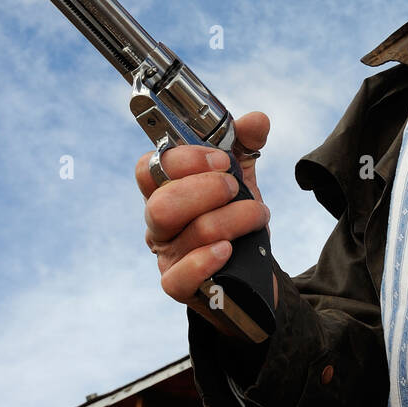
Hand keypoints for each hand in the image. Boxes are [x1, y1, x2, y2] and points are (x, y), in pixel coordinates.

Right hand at [135, 111, 276, 336]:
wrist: (255, 273)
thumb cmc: (236, 221)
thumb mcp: (241, 180)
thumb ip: (245, 147)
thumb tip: (256, 120)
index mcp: (166, 190)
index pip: (150, 168)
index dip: (185, 159)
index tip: (222, 160)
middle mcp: (159, 223)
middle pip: (164, 203)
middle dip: (210, 190)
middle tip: (237, 190)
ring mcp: (167, 256)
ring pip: (190, 232)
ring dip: (235, 218)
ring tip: (257, 217)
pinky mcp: (179, 287)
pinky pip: (182, 275)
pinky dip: (208, 258)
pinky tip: (229, 250)